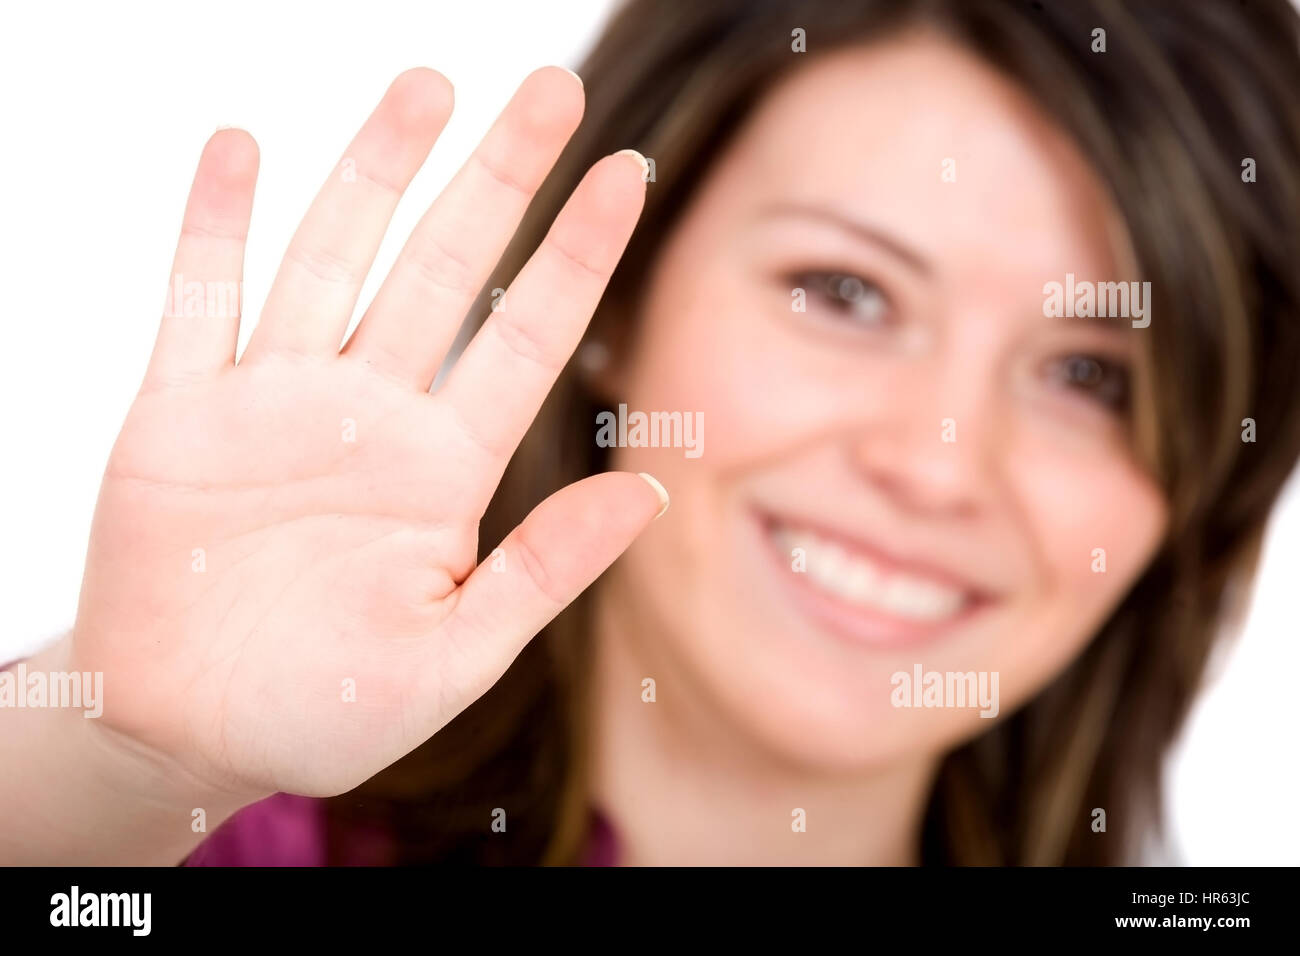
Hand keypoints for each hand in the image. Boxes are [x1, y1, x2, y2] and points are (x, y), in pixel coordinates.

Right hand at [68, 67, 662, 804]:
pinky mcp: (178, 414)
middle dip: (497, 181)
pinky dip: (215, 226)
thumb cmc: (328, 707)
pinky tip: (242, 150)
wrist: (189, 735)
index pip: (527, 338)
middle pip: (446, 272)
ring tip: (428, 86)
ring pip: (333, 261)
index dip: (577, 255)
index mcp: (445, 470)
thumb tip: (649, 496)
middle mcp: (371, 416)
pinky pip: (198, 301)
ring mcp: (273, 404)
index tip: (627, 173)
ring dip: (376, 173)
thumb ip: (544, 570)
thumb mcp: (456, 656)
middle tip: (551, 90)